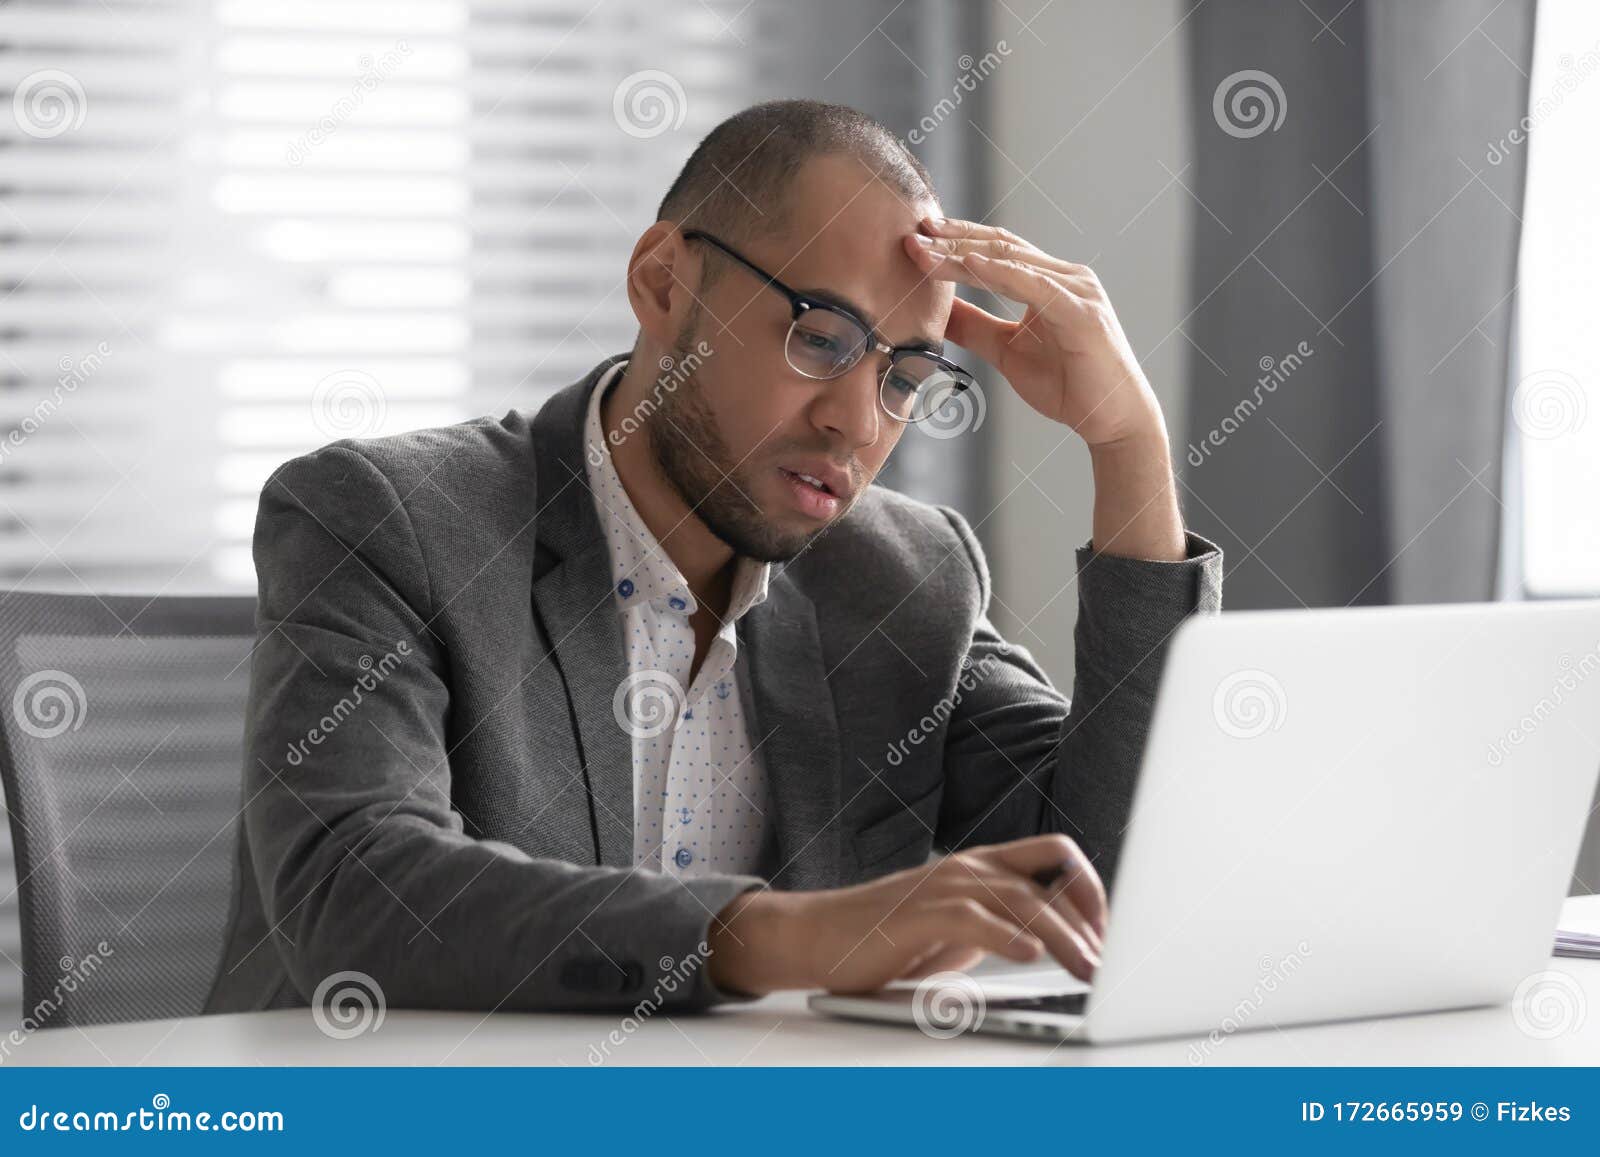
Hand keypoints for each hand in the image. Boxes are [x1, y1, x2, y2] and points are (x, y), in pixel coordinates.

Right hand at [707, 834, 1105, 996]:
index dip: (1092, 889)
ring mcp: (945, 887)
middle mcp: (970, 867)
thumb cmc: (891, 936)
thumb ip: (1005, 923)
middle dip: (1089, 918)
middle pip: (1051, 876)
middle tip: (1108, 960)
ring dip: (1063, 938)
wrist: (820, 935)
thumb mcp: (961, 926)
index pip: (1056, 855)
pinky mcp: (920, 914)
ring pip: (1023, 900)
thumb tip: (1061, 940)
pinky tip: (1030, 957)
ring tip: (1086, 969)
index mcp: (983, 864)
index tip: (1111, 931)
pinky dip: (1008, 936)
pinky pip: (975, 919)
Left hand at [905, 216, 1161, 448]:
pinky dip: (1000, 273)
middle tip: (913, 232)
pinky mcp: (1081, 312)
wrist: (1113, 420)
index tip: (916, 238)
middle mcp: (1065, 276)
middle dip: (954, 239)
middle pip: (1000, 247)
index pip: (996, 251)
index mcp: (1049, 281)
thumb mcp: (1005, 351)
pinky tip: (968, 264)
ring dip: (964, 253)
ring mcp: (1076, 290)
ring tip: (926, 248)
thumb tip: (937, 311)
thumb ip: (974, 327)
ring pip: (1012, 261)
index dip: (956, 242)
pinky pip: (1034, 285)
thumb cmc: (1068, 385)